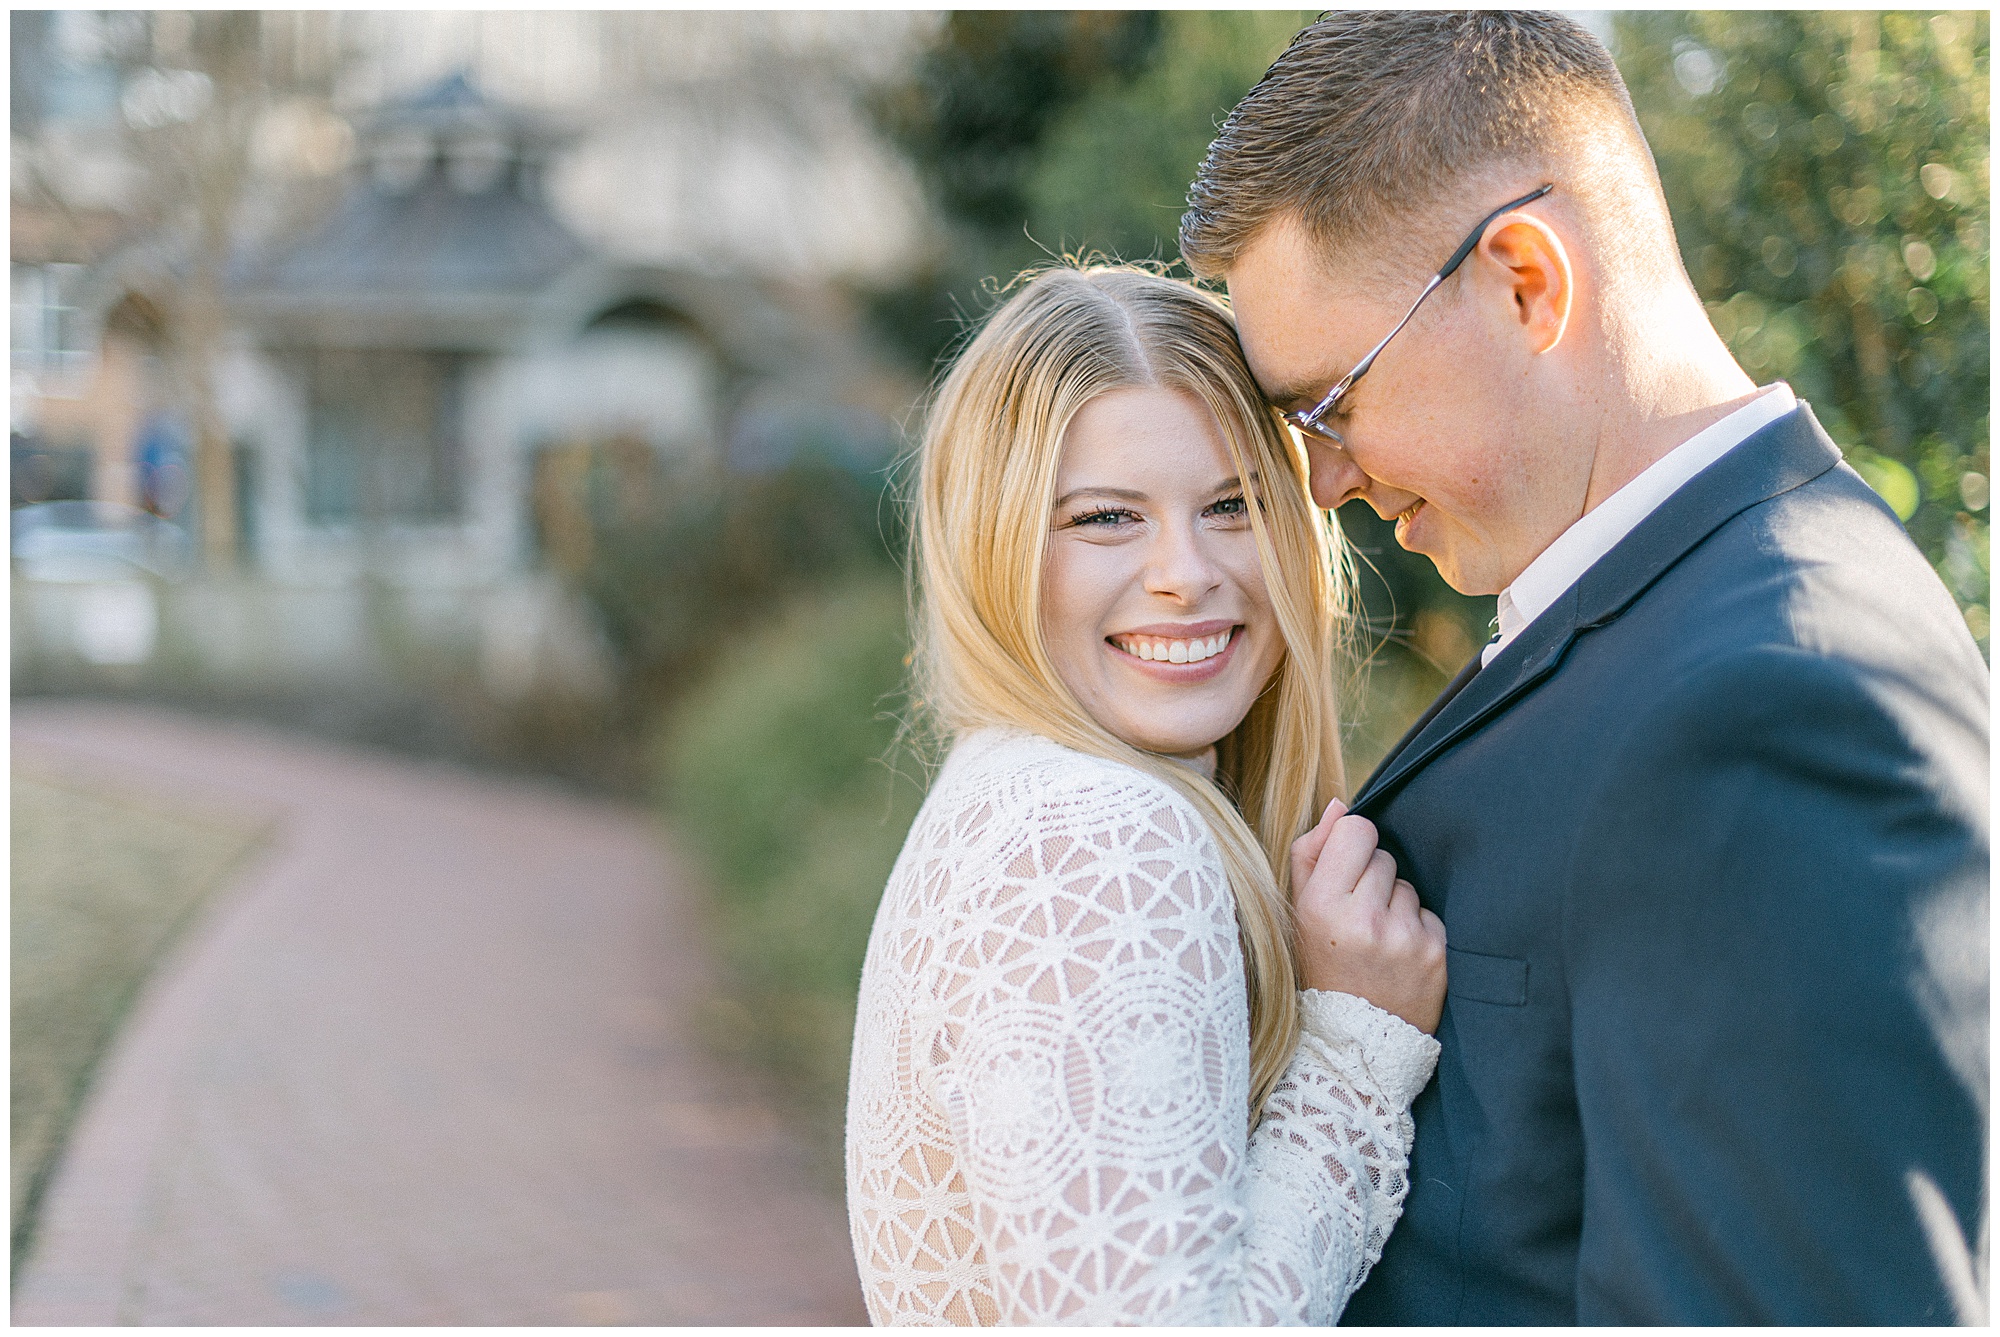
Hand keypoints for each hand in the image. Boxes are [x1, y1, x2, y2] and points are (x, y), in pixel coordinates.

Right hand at [1290, 800, 1447, 1033]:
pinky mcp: (1434, 954)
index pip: (1357, 830)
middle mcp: (1364, 919)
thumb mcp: (1298, 913)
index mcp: (1322, 905)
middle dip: (1372, 879)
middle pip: (1384, 856)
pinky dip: (1416, 928)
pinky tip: (1398, 955)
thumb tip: (1339, 806)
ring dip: (1394, 904)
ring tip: (1376, 939)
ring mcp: (1403, 938)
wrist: (1352, 1042)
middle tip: (1357, 917)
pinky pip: (1429, 913)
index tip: (1345, 870)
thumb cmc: (1320, 966)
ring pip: (1407, 884)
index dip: (1351, 845)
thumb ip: (1311, 853)